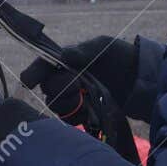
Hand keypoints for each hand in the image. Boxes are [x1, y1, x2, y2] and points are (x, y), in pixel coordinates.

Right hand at [18, 36, 133, 124]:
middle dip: (60, 88)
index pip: (42, 66)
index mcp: (64, 60)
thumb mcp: (102, 46)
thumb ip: (82, 51)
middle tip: (78, 84)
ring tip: (85, 98)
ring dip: (68, 103)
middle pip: (47, 88)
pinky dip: (76, 116)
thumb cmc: (118, 56)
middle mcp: (63, 78)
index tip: (28, 81)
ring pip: (55, 105)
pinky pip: (69, 119)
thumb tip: (62, 55)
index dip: (33, 73)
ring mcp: (71, 96)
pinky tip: (89, 111)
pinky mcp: (81, 112)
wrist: (138, 77)